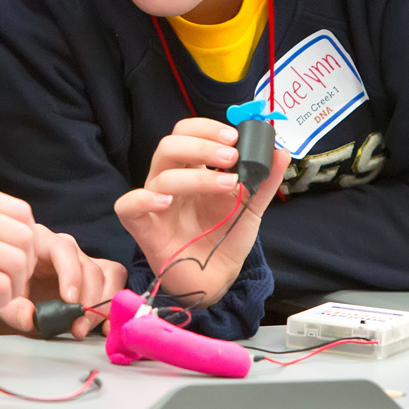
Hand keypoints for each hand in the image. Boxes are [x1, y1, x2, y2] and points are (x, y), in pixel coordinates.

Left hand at [0, 225, 127, 338]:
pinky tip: (104, 326)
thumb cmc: (5, 287)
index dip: (70, 273)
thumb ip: (13, 308)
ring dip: (101, 304)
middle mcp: (65, 248)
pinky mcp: (94, 274)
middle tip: (77, 325)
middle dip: (88, 298)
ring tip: (84, 327)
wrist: (9, 291)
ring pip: (107, 274)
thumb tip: (31, 319)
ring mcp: (82, 260)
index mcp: (40, 241)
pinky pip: (113, 282)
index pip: (63, 249)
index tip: (70, 300)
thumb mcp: (1, 298)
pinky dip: (112, 305)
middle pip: (89, 265)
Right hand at [114, 117, 289, 306]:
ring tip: (227, 185)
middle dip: (202, 146)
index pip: (187, 132)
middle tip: (231, 157)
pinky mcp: (143, 228)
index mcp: (192, 169)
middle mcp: (170, 180)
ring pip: (161, 174)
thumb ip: (264, 181)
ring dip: (196, 176)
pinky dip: (143, 199)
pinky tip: (166, 202)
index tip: (234, 137)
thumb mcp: (251, 207)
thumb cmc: (225, 238)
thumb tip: (281, 151)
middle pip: (170, 145)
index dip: (206, 128)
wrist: (218, 279)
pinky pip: (128, 206)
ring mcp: (155, 203)